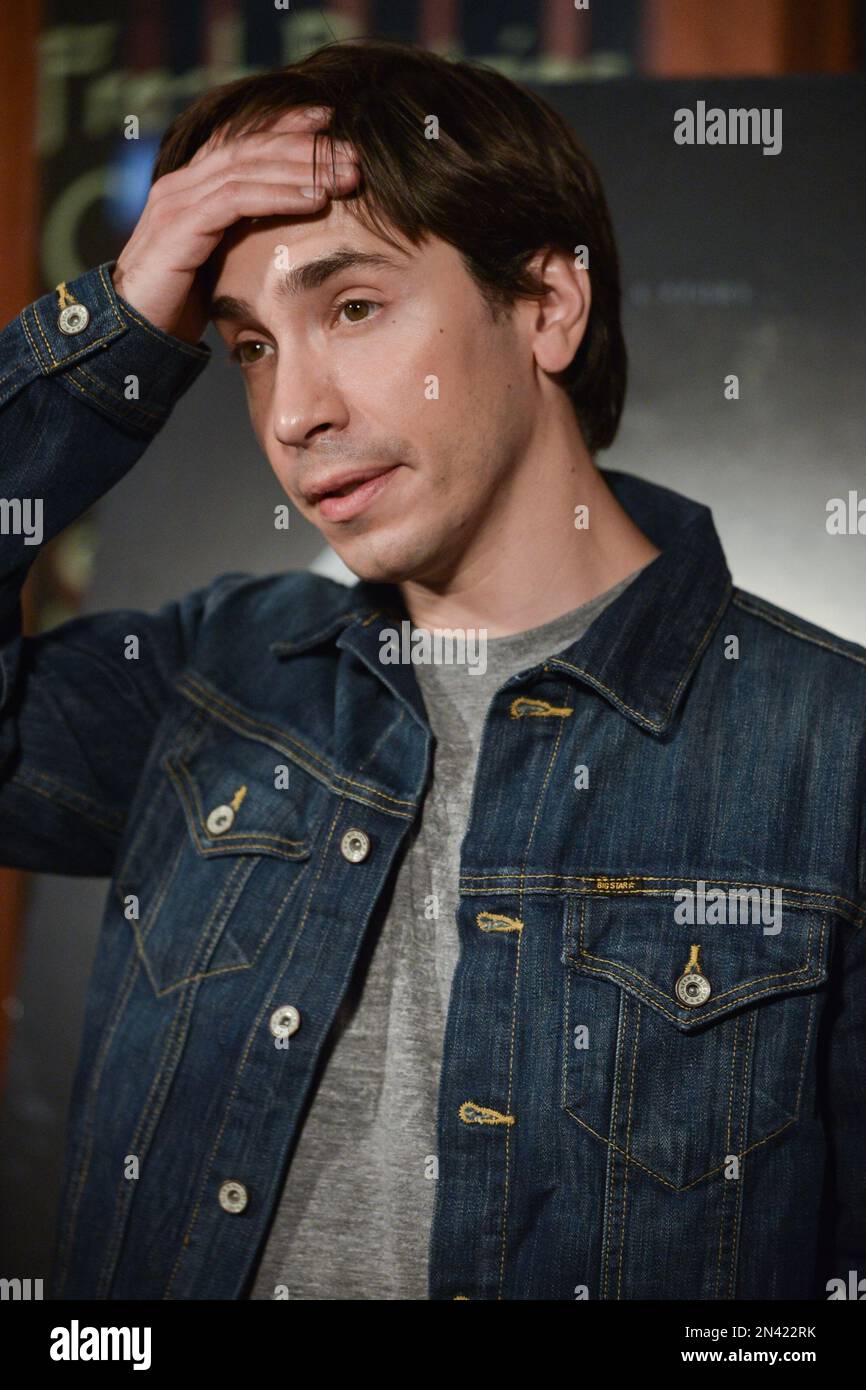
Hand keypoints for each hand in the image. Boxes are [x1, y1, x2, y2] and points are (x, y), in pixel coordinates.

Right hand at [111, 106, 358, 342]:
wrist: (132, 329)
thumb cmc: (177, 302)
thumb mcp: (214, 260)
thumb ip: (238, 236)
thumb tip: (284, 238)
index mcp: (190, 185)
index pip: (240, 139)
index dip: (283, 125)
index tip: (327, 122)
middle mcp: (182, 182)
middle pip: (250, 145)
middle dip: (304, 145)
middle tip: (350, 151)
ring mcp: (178, 200)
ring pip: (248, 166)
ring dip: (302, 168)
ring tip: (345, 175)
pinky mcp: (181, 225)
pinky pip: (238, 199)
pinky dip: (281, 196)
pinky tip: (316, 200)